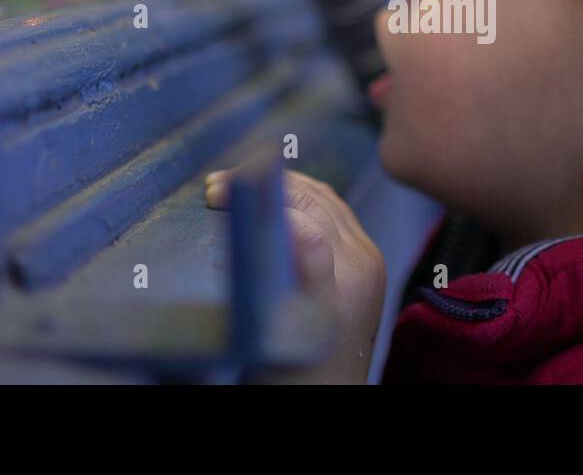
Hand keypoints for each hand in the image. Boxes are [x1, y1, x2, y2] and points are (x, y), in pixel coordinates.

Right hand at [205, 168, 385, 383]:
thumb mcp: (281, 327)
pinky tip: (274, 197)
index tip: (214, 193)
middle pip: (315, 199)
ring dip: (282, 184)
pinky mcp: (367, 261)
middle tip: (216, 185)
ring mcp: (368, 259)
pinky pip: (335, 212)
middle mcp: (364, 262)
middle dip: (265, 182)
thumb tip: (280, 220)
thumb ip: (291, 267)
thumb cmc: (292, 376)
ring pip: (326, 199)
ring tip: (237, 181)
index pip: (304, 215)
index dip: (257, 195)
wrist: (325, 400)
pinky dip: (303, 197)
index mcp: (345, 279)